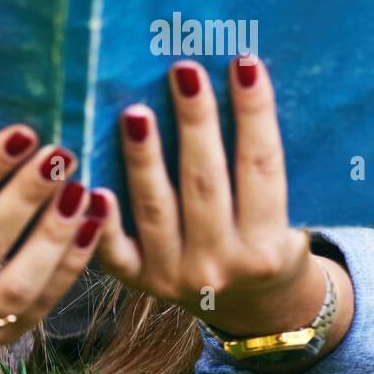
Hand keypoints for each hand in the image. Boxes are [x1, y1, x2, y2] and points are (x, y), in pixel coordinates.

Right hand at [0, 126, 107, 349]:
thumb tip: (10, 136)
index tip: (22, 133)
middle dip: (28, 194)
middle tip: (59, 154)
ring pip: (20, 284)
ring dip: (55, 234)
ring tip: (81, 190)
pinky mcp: (1, 340)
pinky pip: (44, 302)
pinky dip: (73, 262)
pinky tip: (91, 223)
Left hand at [93, 55, 323, 336]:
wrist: (253, 311)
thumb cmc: (266, 239)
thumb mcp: (283, 216)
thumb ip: (259, 166)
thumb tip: (242, 76)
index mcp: (268, 247)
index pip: (262, 167)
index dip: (254, 114)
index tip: (244, 62)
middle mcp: (222, 265)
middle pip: (205, 182)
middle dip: (195, 123)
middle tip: (183, 70)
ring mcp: (176, 276)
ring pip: (155, 209)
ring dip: (143, 159)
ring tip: (134, 112)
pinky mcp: (138, 281)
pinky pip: (114, 251)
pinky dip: (102, 220)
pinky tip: (91, 183)